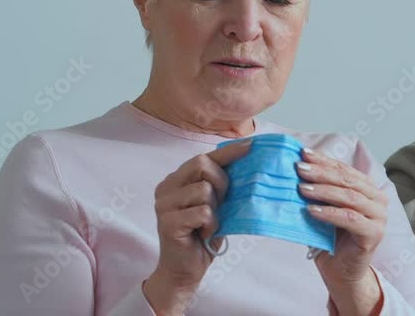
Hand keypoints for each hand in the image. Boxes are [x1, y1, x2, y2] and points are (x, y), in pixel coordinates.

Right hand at [143, 139, 252, 314]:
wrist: (185, 269)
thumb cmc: (202, 234)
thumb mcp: (215, 204)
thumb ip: (220, 185)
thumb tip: (247, 162)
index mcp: (176, 180)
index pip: (203, 157)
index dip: (228, 152)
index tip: (251, 146)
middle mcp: (166, 188)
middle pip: (202, 165)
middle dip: (221, 181)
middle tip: (221, 203)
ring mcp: (163, 205)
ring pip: (204, 190)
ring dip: (215, 209)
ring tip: (208, 223)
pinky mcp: (168, 222)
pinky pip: (203, 212)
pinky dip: (211, 224)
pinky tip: (204, 234)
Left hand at [297, 148, 387, 315]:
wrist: (341, 272)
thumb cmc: (331, 239)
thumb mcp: (324, 209)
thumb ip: (318, 191)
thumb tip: (296, 169)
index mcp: (368, 188)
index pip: (345, 169)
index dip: (324, 160)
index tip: (303, 153)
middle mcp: (378, 199)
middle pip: (348, 180)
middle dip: (322, 172)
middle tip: (300, 168)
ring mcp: (379, 217)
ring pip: (350, 197)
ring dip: (324, 191)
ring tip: (302, 188)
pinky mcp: (374, 234)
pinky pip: (350, 218)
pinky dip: (330, 212)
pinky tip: (311, 210)